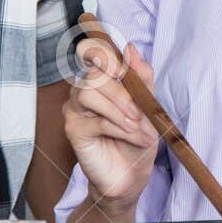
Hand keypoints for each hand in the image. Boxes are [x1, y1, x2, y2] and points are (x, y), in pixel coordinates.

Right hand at [62, 39, 160, 218]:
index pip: (92, 52)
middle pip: (93, 73)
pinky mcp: (73, 130)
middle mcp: (84, 90)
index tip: (122, 70)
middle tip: (138, 113)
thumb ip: (141, 76)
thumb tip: (130, 48)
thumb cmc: (138, 139)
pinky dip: (117, 128)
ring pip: (88, 93)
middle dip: (121, 92)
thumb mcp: (148, 104)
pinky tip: (130, 136)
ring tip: (134, 126)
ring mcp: (75, 109)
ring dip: (117, 109)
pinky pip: (93, 120)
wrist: (132, 174)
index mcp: (102, 79)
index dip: (104, 55)